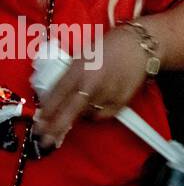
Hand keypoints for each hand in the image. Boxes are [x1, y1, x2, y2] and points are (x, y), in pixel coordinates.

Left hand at [31, 26, 152, 152]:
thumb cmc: (110, 46)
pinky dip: (98, 113)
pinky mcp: (121, 100)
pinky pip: (104, 114)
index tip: (39, 123)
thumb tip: (55, 95)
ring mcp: (107, 92)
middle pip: (69, 111)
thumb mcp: (83, 55)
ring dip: (81, 114)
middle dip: (55, 128)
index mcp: (79, 68)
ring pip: (87, 114)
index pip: (57, 95)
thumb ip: (70, 74)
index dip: (46, 111)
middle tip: (46, 140)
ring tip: (85, 104)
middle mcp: (91, 82)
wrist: (140, 45)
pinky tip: (98, 104)